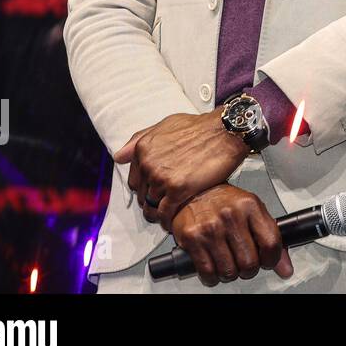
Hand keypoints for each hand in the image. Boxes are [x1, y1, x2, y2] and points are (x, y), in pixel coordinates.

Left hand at [114, 111, 249, 230]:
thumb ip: (139, 139)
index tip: (154, 191)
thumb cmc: (200, 127)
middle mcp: (148, 164)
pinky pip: (165, 212)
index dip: (145, 188)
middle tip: (165, 202)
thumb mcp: (165, 125)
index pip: (134, 180)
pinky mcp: (178, 190)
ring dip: (159, 211)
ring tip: (170, 213)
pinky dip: (168, 220)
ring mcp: (162, 178)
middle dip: (152, 199)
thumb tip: (120, 157)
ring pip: (152, 205)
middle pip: (142, 194)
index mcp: (143, 149)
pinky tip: (173, 221)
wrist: (225, 131)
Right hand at [171, 184, 292, 286]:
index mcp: (250, 206)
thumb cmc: (225, 202)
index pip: (270, 243)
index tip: (267, 261)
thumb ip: (270, 239)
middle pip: (249, 262)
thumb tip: (285, 269)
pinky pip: (208, 273)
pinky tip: (215, 267)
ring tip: (229, 264)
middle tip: (245, 264)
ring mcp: (211, 228)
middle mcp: (231, 215)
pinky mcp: (192, 238)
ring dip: (231, 274)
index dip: (271, 259)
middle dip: (249, 270)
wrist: (194, 192)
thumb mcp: (253, 212)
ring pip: (229, 271)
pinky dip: (213, 278)